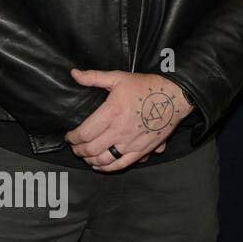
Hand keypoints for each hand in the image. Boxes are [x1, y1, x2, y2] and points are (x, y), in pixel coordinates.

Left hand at [64, 69, 193, 171]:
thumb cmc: (145, 86)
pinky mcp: (142, 150)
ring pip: (104, 160)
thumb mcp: (118, 77)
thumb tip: (74, 73)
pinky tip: (100, 166)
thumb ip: (94, 77)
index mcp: (112, 112)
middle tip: (74, 147)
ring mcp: (131, 142)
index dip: (72, 138)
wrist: (174, 97)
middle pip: (91, 149)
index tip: (68, 137)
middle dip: (78, 150)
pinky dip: (107, 168)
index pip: (85, 133)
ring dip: (90, 160)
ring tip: (84, 156)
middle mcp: (120, 130)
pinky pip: (121, 164)